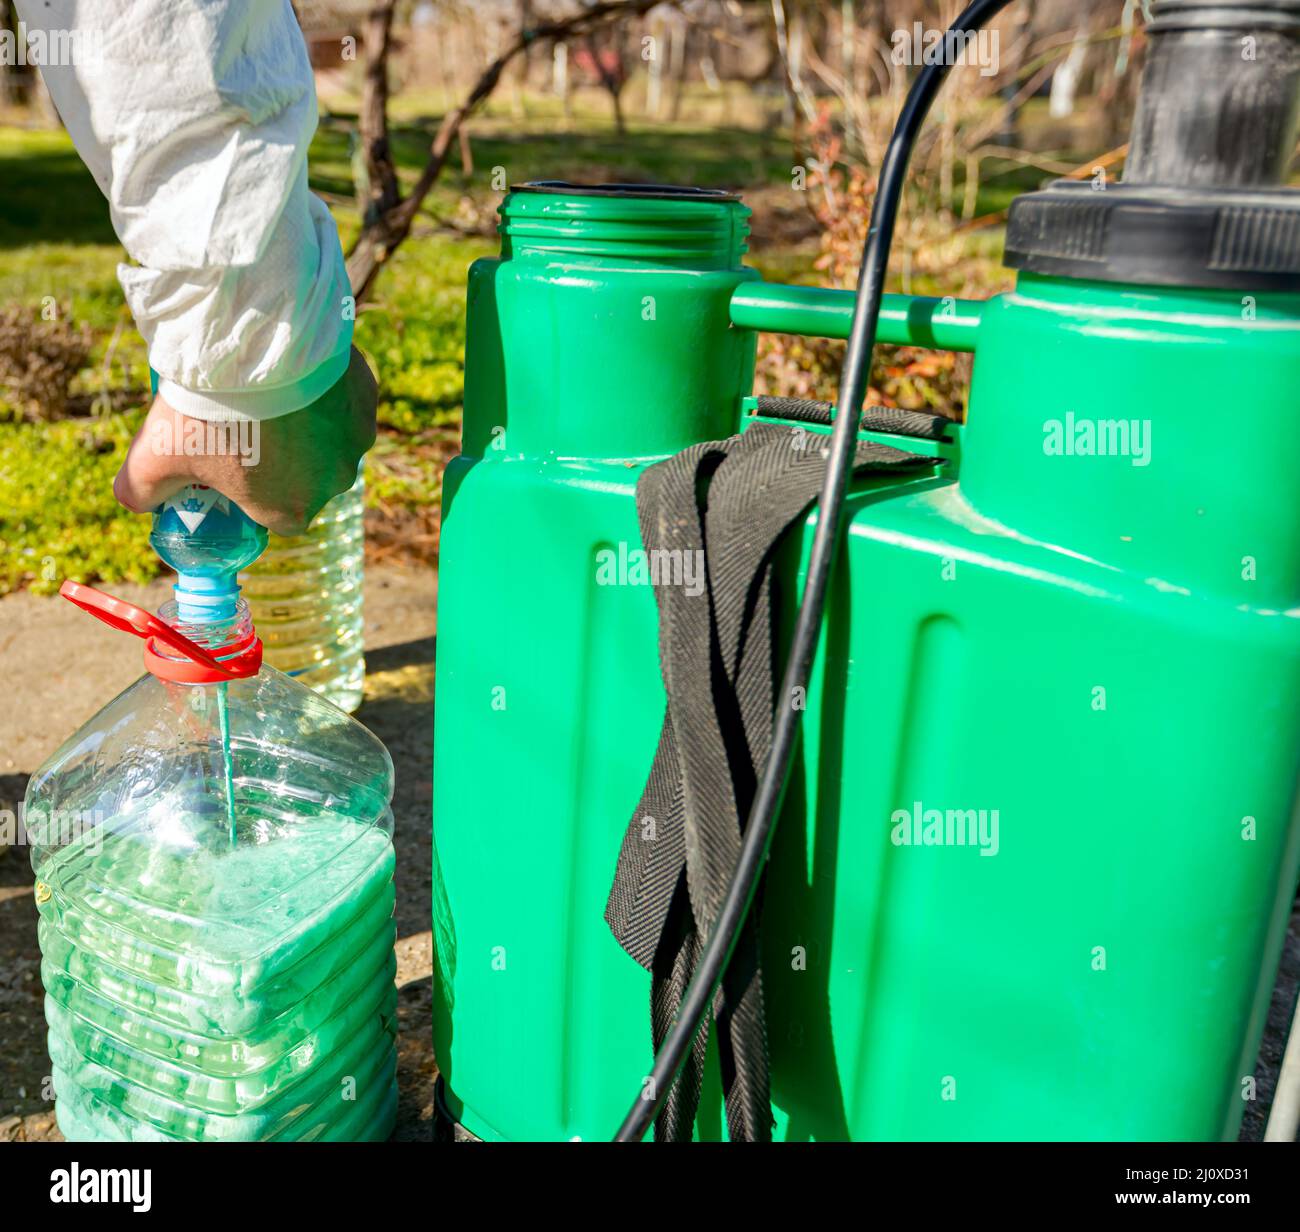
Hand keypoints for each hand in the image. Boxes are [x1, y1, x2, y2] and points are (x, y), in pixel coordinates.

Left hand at [114, 347, 377, 535]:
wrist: (250, 342)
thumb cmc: (206, 411)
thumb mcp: (153, 455)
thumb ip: (141, 489)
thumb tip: (136, 501)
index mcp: (291, 510)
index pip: (275, 515)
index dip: (252, 492)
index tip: (231, 464)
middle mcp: (335, 483)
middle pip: (308, 478)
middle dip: (283, 457)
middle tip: (247, 422)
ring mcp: (357, 438)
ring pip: (330, 437)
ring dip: (307, 423)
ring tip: (272, 392)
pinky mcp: (367, 396)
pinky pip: (345, 399)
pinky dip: (325, 389)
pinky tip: (296, 370)